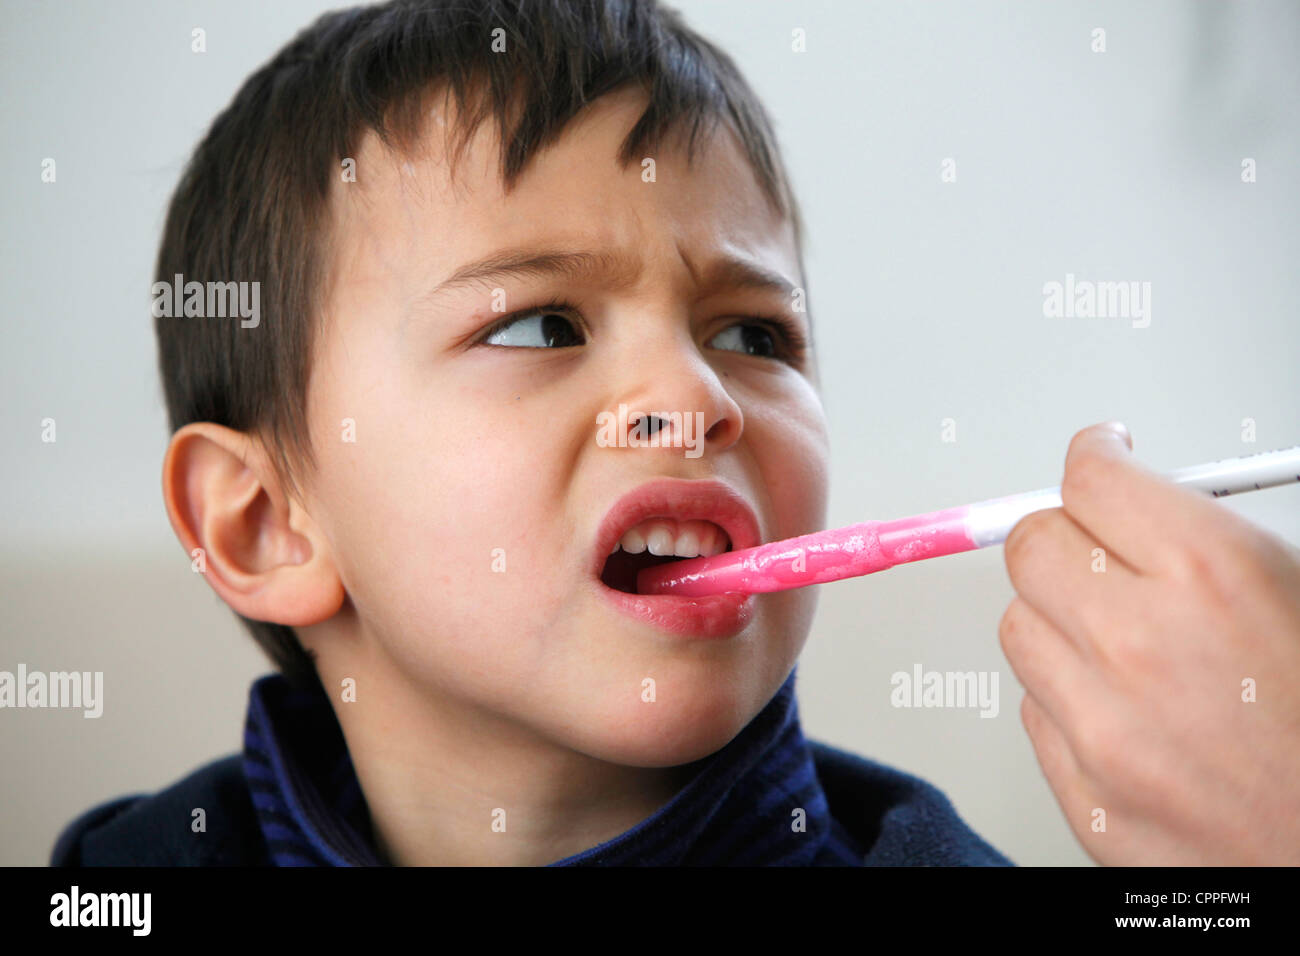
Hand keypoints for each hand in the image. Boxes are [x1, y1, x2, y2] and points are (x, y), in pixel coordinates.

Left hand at [998, 422, 1299, 863]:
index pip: (1091, 477)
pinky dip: (1070, 701)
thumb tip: (1134, 496)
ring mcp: (1104, 730)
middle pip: (1031, 545)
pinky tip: (1131, 711)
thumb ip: (1205, 535)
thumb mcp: (1296, 586)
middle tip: (1102, 549)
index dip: (1098, 456)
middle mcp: (1141, 647)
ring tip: (1128, 644)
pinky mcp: (1088, 797)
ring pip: (1019, 628)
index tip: (1102, 456)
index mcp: (1212, 575)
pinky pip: (1037, 713)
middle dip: (1067, 535)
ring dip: (1061, 623)